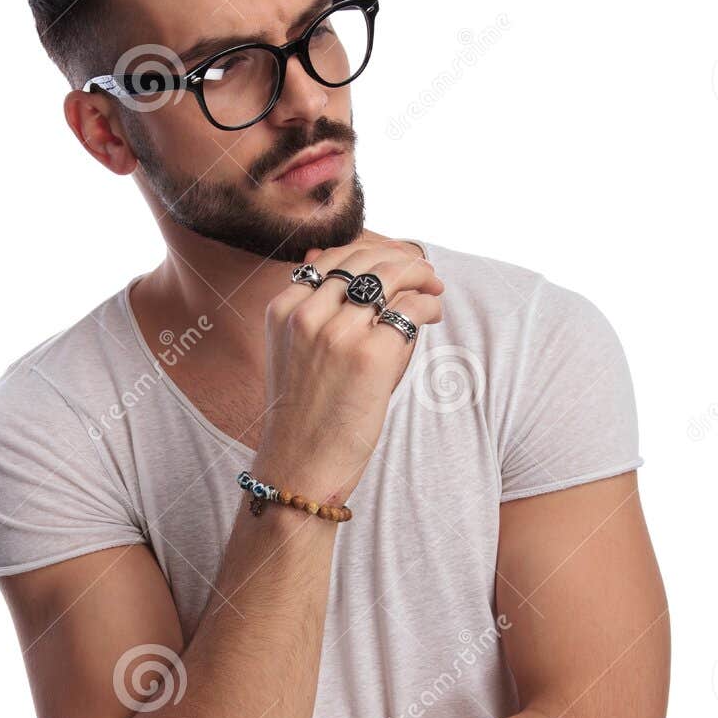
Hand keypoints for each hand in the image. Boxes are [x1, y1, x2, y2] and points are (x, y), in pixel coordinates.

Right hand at [256, 232, 443, 503]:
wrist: (300, 465)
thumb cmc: (304, 416)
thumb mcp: (294, 355)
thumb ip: (317, 315)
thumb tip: (361, 279)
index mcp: (283, 310)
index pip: (332, 258)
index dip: (370, 252)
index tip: (393, 260)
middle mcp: (307, 314)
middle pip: (363, 259)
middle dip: (399, 257)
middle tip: (422, 271)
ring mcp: (338, 332)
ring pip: (390, 277)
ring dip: (420, 276)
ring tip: (434, 288)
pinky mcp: (370, 355)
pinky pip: (410, 309)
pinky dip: (427, 306)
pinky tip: (432, 315)